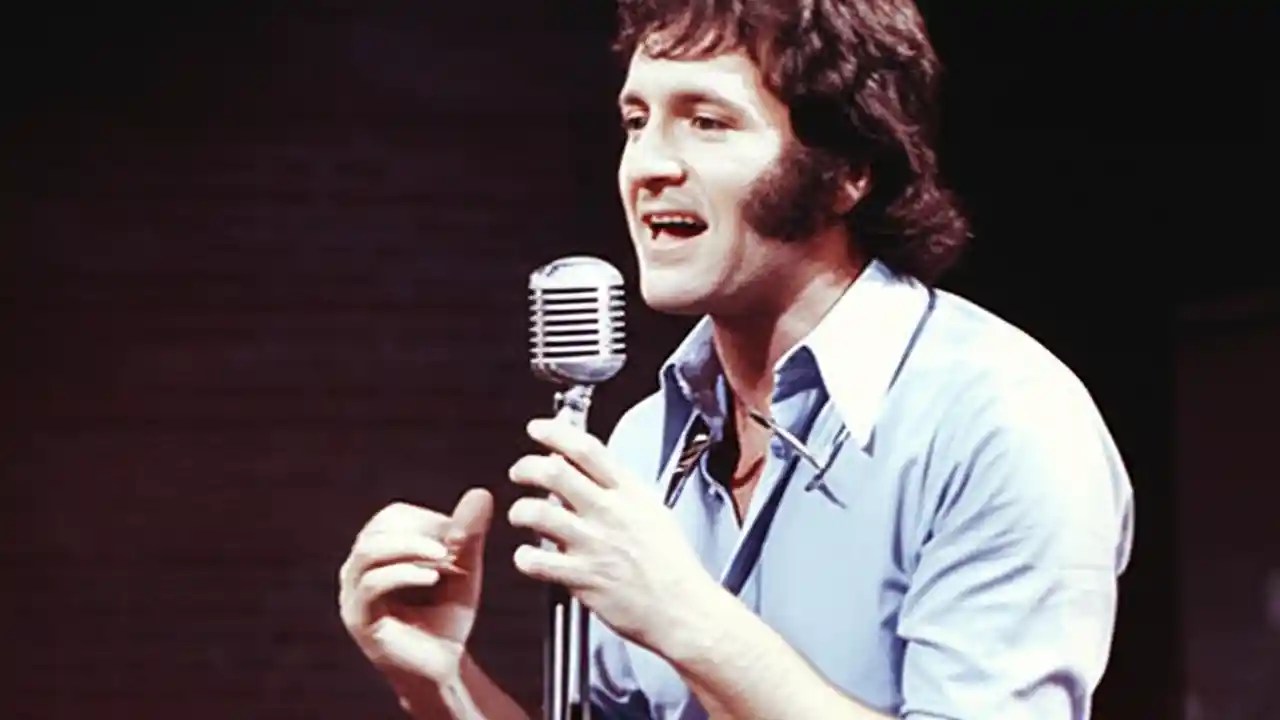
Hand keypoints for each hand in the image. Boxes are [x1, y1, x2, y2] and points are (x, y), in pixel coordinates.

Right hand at [338, 489, 493, 687]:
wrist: (444, 663)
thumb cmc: (447, 613)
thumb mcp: (463, 568)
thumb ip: (468, 533)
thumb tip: (481, 493)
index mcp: (379, 551)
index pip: (392, 516)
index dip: (427, 519)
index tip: (460, 535)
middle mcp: (359, 568)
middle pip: (378, 529)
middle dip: (420, 532)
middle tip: (455, 546)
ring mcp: (353, 593)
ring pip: (369, 552)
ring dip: (411, 548)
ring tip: (445, 557)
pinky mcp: (358, 618)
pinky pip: (371, 584)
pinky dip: (404, 574)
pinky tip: (432, 578)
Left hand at [507, 418, 714, 652]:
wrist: (684, 610)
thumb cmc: (672, 566)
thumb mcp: (653, 512)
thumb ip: (619, 491)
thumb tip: (587, 471)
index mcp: (629, 494)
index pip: (587, 449)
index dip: (555, 432)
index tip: (538, 429)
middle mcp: (610, 513)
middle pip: (555, 472)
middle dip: (526, 467)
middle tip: (519, 472)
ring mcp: (594, 545)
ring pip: (538, 513)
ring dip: (520, 510)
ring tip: (520, 515)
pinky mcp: (583, 578)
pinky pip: (537, 561)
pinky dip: (524, 557)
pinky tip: (527, 557)